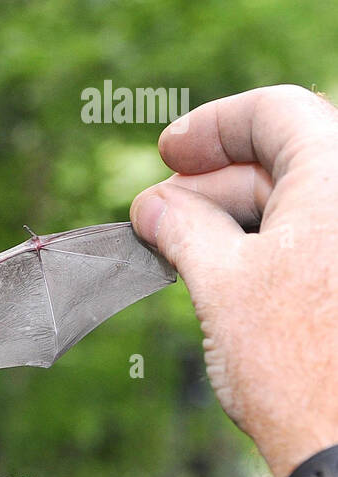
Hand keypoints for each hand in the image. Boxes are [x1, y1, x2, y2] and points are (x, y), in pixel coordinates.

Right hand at [130, 85, 337, 476]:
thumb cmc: (293, 365)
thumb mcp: (219, 281)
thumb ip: (182, 225)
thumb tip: (155, 203)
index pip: (277, 111)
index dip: (212, 125)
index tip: (167, 154)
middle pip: (293, 155)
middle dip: (219, 179)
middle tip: (162, 213)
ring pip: (308, 202)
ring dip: (242, 216)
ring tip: (184, 251)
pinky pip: (323, 243)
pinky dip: (274, 247)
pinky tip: (229, 277)